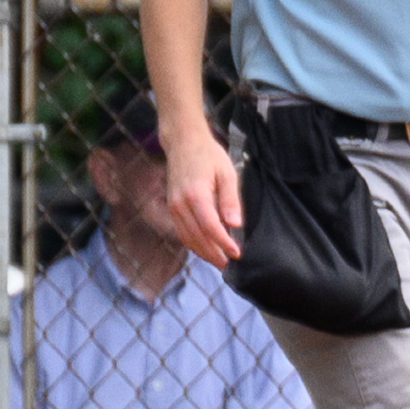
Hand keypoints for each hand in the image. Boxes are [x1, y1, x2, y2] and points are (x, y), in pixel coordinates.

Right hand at [162, 127, 242, 266]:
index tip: (237, 254)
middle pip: (197, 237)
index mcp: (196, 195)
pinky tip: (206, 249)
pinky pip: (181, 231)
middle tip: (230, 265)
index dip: (224, 243)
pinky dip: (193, 243)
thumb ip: (230, 200)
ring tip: (220, 261)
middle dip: (214, 254)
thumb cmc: (208, 156)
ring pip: (187, 237)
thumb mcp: (227, 173)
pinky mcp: (172, 207)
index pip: (211, 227)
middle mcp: (180, 204)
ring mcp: (173, 206)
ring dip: (203, 252)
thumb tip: (235, 224)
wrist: (183, 143)